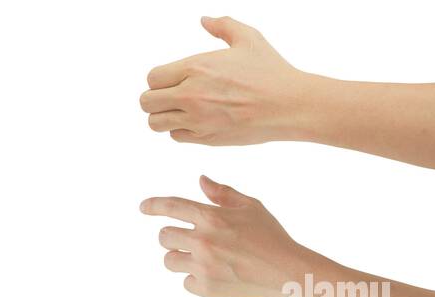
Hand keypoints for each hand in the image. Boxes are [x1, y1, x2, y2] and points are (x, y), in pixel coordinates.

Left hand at [140, 17, 316, 145]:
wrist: (287, 105)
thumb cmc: (270, 71)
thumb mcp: (248, 38)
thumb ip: (223, 26)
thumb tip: (204, 20)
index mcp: (196, 68)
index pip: (153, 78)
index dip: (158, 79)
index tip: (171, 80)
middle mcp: (191, 95)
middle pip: (146, 102)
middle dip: (154, 98)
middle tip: (169, 97)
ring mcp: (196, 119)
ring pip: (155, 123)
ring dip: (162, 116)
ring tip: (178, 110)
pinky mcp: (205, 138)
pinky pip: (175, 136)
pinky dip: (180, 130)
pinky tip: (195, 121)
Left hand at [140, 176, 314, 296]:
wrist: (285, 274)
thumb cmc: (271, 237)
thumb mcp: (251, 207)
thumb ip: (222, 194)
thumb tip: (200, 180)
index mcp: (212, 217)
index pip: (171, 207)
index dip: (153, 206)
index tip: (143, 207)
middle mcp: (202, 241)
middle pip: (163, 236)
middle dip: (172, 236)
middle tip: (188, 240)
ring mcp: (202, 266)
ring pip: (169, 260)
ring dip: (179, 258)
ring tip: (200, 258)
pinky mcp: (205, 288)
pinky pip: (185, 282)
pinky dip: (195, 279)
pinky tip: (214, 275)